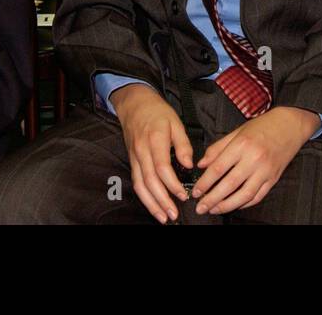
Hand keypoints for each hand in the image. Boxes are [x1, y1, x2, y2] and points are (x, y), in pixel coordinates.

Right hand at [112, 84, 192, 222]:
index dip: (172, 184)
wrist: (134, 103)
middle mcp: (142, 151)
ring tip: (163, 217)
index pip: (161, 167)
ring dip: (151, 204)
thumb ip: (183, 145)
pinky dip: (144, 197)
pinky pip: (136, 182)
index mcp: (154, 139)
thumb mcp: (176, 122)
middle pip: (149, 181)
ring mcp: (135, 157)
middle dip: (161, 200)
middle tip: (173, 214)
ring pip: (140, 185)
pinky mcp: (132, 161)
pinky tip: (153, 205)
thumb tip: (189, 165)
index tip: (183, 195)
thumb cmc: (157, 112)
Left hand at [191, 106, 318, 215]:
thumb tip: (202, 164)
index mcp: (242, 145)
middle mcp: (254, 159)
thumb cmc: (263, 126)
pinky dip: (244, 204)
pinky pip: (257, 196)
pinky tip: (234, 205)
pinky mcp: (273, 179)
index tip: (196, 192)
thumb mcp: (237, 131)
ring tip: (214, 210)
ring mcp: (265, 171)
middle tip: (201, 207)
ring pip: (244, 195)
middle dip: (212, 199)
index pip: (218, 168)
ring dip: (227, 206)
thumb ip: (218, 148)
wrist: (290, 125)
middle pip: (229, 185)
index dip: (204, 183)